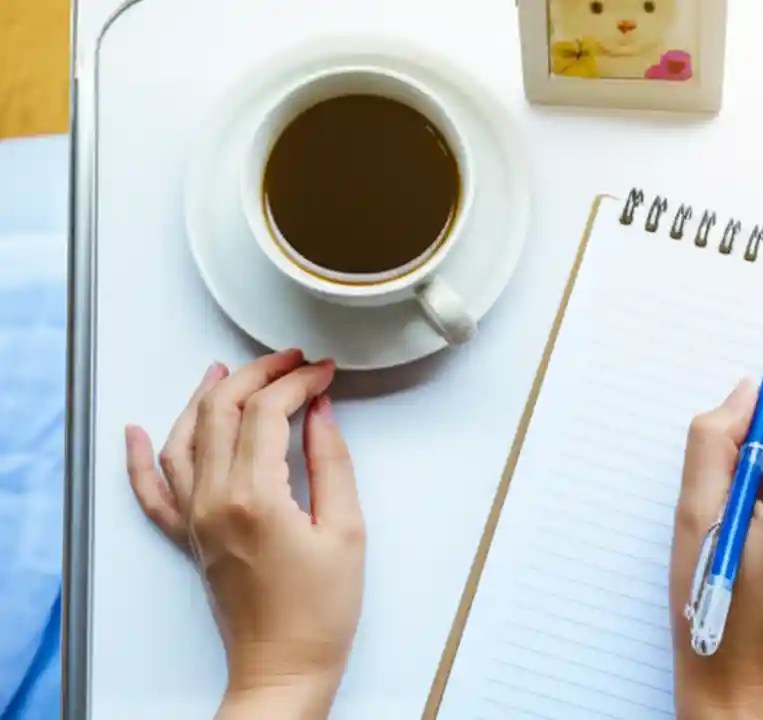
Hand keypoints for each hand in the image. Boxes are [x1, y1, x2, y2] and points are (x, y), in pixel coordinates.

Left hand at [124, 350, 365, 719]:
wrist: (285, 666)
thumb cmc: (319, 612)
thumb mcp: (346, 530)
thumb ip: (332, 463)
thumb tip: (321, 415)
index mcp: (254, 498)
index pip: (266, 413)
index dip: (297, 382)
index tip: (322, 374)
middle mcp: (214, 502)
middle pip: (222, 412)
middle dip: (257, 376)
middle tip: (290, 363)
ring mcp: (195, 519)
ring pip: (185, 438)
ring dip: (205, 397)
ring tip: (226, 371)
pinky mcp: (189, 537)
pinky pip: (152, 491)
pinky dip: (140, 458)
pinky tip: (135, 433)